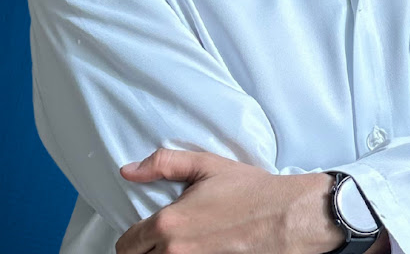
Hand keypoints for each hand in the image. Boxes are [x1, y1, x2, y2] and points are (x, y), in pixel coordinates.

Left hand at [116, 148, 344, 253]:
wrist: (283, 216)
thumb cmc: (249, 190)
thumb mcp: (206, 165)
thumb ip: (163, 164)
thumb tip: (128, 170)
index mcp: (169, 225)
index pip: (127, 245)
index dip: (130, 237)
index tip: (141, 231)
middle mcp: (176, 253)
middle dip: (143, 251)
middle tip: (157, 238)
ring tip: (178, 244)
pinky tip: (196, 250)